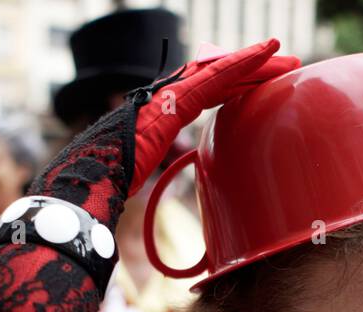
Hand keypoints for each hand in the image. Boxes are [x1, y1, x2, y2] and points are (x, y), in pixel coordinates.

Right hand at [34, 40, 297, 224]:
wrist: (79, 193)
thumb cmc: (96, 197)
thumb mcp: (133, 186)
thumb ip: (150, 182)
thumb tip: (159, 203)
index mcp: (153, 117)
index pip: (198, 93)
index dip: (229, 85)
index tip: (256, 84)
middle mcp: (157, 101)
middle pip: (210, 77)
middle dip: (246, 70)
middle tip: (281, 64)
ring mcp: (160, 99)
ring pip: (214, 71)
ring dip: (251, 63)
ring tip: (283, 57)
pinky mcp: (167, 105)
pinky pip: (210, 78)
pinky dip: (238, 65)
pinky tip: (262, 57)